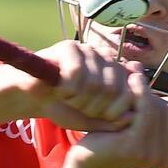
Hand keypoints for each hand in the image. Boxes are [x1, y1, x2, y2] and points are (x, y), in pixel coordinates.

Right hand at [26, 40, 142, 131]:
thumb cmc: (66, 108)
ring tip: (68, 97)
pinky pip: (77, 72)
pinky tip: (59, 88)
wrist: (35, 99)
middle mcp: (106, 58)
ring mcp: (89, 50)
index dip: (112, 111)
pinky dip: (66, 89)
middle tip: (77, 106)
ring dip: (77, 99)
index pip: (129, 93)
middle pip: (113, 89)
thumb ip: (114, 120)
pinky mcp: (69, 47)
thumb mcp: (93, 120)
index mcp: (117, 73)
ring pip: (95, 83)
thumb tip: (132, 116)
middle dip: (93, 107)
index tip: (94, 114)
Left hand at [68, 71, 167, 167]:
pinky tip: (131, 81)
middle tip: (137, 104)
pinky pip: (147, 108)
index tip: (167, 116)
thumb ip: (166, 115)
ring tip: (133, 86)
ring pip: (163, 107)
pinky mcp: (135, 146)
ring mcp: (153, 155)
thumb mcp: (150, 131)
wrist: (90, 161)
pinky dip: (141, 89)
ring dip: (147, 93)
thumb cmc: (120, 139)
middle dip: (158, 100)